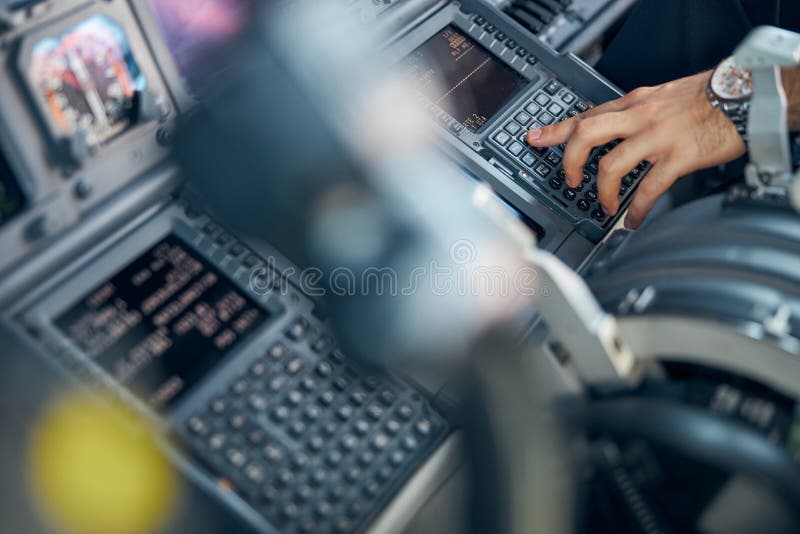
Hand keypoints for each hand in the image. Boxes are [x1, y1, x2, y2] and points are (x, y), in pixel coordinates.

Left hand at [525, 71, 745, 227]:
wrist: (745, 95)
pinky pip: (649, 188)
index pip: (585, 116)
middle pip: (586, 134)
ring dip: (603, 192)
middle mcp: (639, 117)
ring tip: (606, 206)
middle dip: (569, 160)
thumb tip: (610, 128)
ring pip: (612, 165)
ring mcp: (657, 137)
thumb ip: (633, 113)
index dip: (555, 129)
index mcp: (633, 103)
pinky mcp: (678, 157)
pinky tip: (633, 221)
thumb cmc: (704, 98)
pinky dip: (637, 210)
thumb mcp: (659, 96)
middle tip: (569, 181)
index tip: (534, 139)